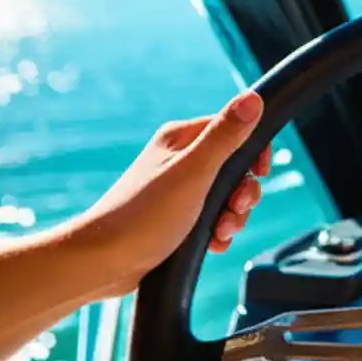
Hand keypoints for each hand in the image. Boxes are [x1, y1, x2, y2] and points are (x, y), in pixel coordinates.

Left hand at [76, 91, 270, 293]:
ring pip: (226, 196)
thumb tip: (253, 98)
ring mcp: (177, 190)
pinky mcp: (176, 218)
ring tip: (221, 231)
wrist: (102, 261)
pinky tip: (213, 244)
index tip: (259, 173)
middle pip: (235, 166)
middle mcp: (180, 160)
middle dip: (244, 192)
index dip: (254, 151)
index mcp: (182, 140)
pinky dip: (218, 232)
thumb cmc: (143, 216)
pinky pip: (212, 219)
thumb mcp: (194, 171)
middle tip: (236, 209)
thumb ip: (226, 136)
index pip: (234, 129)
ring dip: (233, 216)